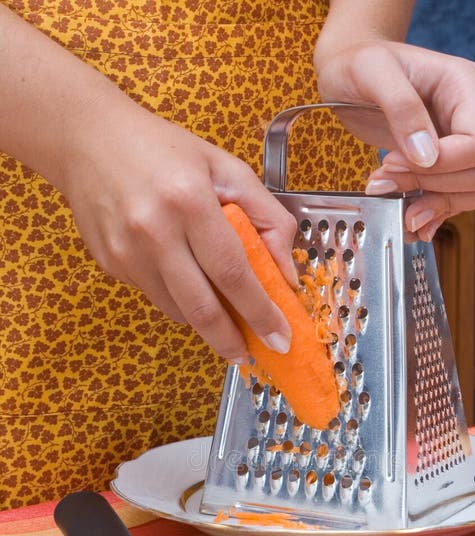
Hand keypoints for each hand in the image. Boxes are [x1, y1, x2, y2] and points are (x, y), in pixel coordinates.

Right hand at [61, 95, 297, 360]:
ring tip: (226, 320)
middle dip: (232, 341)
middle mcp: (154, 232)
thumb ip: (266, 216)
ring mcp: (128, 253)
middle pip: (202, 309)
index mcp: (188, 201)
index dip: (259, 313)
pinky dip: (180, 300)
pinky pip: (156, 297)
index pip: (233, 273)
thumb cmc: (163, 149)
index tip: (280, 338)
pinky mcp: (112, 265)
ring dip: (207, 322)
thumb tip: (287, 271)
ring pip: (178, 310)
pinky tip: (186, 280)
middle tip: (252, 356)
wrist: (86, 138)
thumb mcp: (226, 168)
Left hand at [315, 41, 474, 240]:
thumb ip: (402, 107)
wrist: (350, 72)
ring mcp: (467, 139)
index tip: (395, 162)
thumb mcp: (371, 72)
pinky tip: (409, 213)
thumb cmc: (359, 63)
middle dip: (434, 189)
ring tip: (397, 202)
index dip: (442, 166)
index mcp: (466, 85)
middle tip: (386, 182)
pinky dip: (436, 211)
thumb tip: (427, 155)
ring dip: (439, 205)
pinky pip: (462, 197)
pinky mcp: (452, 161)